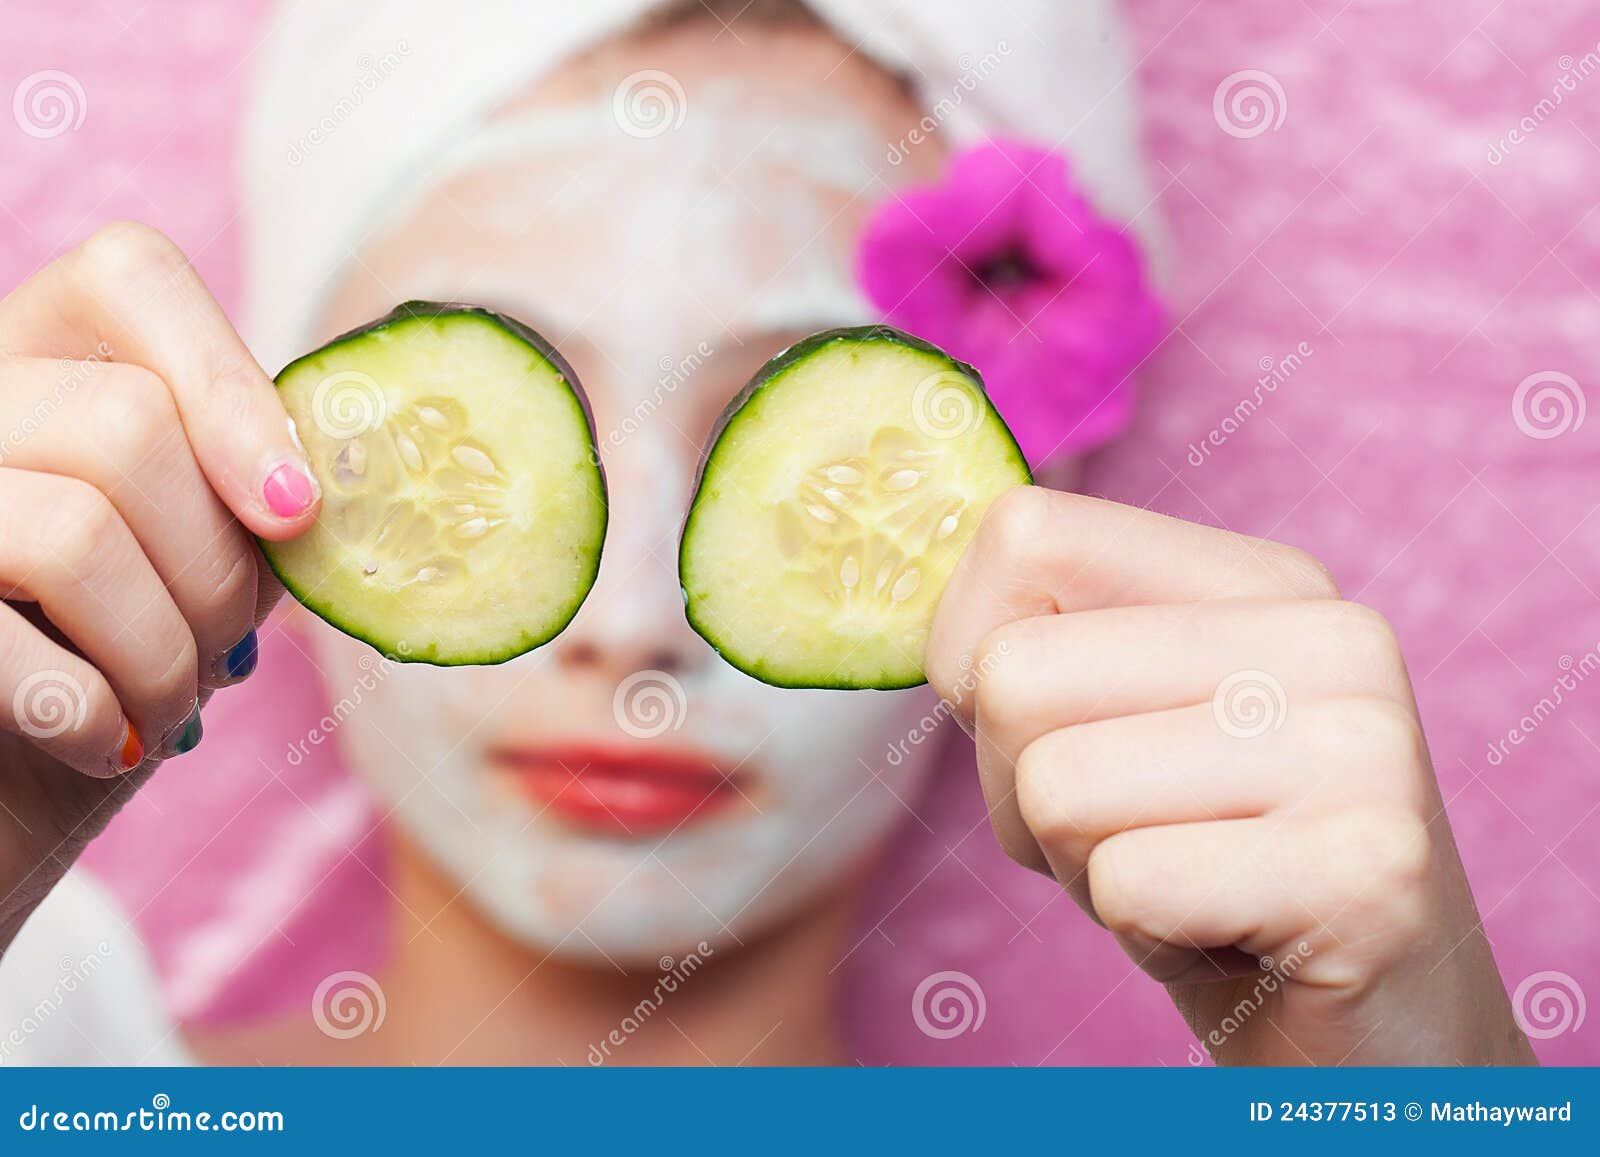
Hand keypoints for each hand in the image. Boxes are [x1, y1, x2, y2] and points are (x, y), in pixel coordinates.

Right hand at [0, 222, 318, 950]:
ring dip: (164, 651)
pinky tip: (107, 742)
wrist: (9, 776)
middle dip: (216, 566)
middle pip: (129, 422)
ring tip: (170, 700)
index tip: (297, 515)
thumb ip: (254, 494)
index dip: (232, 388)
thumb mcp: (191, 554)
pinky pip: (14, 650)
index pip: (131, 273)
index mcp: (42, 355)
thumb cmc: (112, 656)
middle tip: (226, 648)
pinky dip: (96, 717)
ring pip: (77, 529)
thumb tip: (372, 478)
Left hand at [928, 486, 1534, 1064]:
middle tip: (1133, 842)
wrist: (1375, 1041)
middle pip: (1014, 674)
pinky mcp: (1368, 869)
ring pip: (1054, 785)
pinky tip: (1229, 939)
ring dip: (1084, 871)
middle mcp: (1328, 635)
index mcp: (1260, 580)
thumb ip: (1037, 647)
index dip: (970, 658)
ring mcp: (1361, 746)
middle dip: (1021, 795)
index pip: (1020, 535)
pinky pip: (1128, 885)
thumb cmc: (1206, 877)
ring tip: (1186, 889)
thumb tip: (906, 584)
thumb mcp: (1117, 731)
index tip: (1051, 736)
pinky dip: (1141, 936)